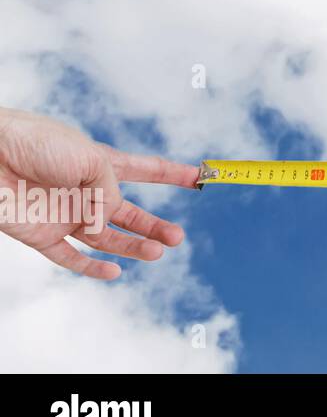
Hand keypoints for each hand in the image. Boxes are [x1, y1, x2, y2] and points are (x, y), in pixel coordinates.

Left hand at [0, 107, 197, 279]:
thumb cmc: (36, 144)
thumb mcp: (89, 158)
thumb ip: (109, 190)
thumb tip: (110, 219)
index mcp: (101, 164)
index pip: (146, 169)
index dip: (174, 174)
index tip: (200, 177)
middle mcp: (88, 193)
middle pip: (130, 213)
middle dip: (156, 225)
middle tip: (178, 237)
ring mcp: (67, 216)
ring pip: (109, 239)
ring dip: (134, 246)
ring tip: (158, 252)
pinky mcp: (43, 236)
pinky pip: (71, 259)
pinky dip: (92, 268)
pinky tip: (114, 271)